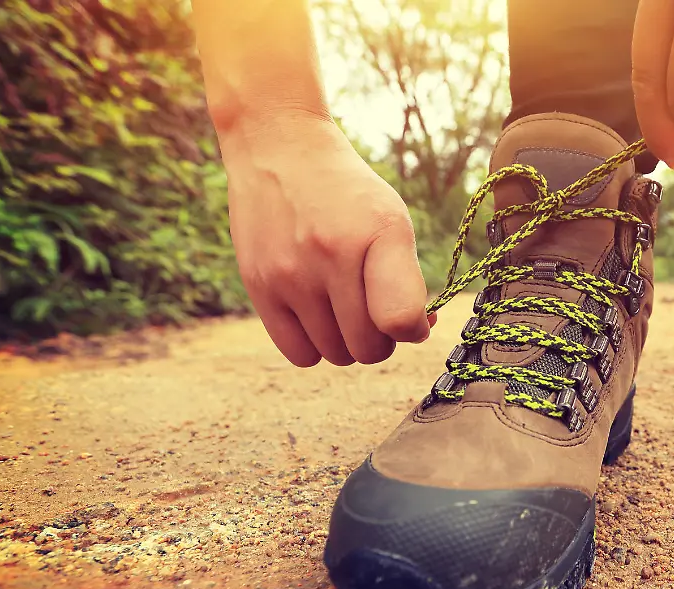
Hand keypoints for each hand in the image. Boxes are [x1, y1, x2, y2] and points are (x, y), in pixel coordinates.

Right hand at [220, 116, 432, 366]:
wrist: (280, 149)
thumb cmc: (349, 195)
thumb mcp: (392, 220)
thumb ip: (408, 279)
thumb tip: (414, 333)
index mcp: (379, 234)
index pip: (400, 319)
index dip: (413, 329)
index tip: (413, 317)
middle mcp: (332, 255)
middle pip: (369, 349)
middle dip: (381, 338)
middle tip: (374, 310)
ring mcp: (291, 274)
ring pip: (336, 355)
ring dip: (348, 343)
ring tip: (345, 308)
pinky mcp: (259, 286)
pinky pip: (299, 355)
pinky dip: (315, 347)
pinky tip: (318, 317)